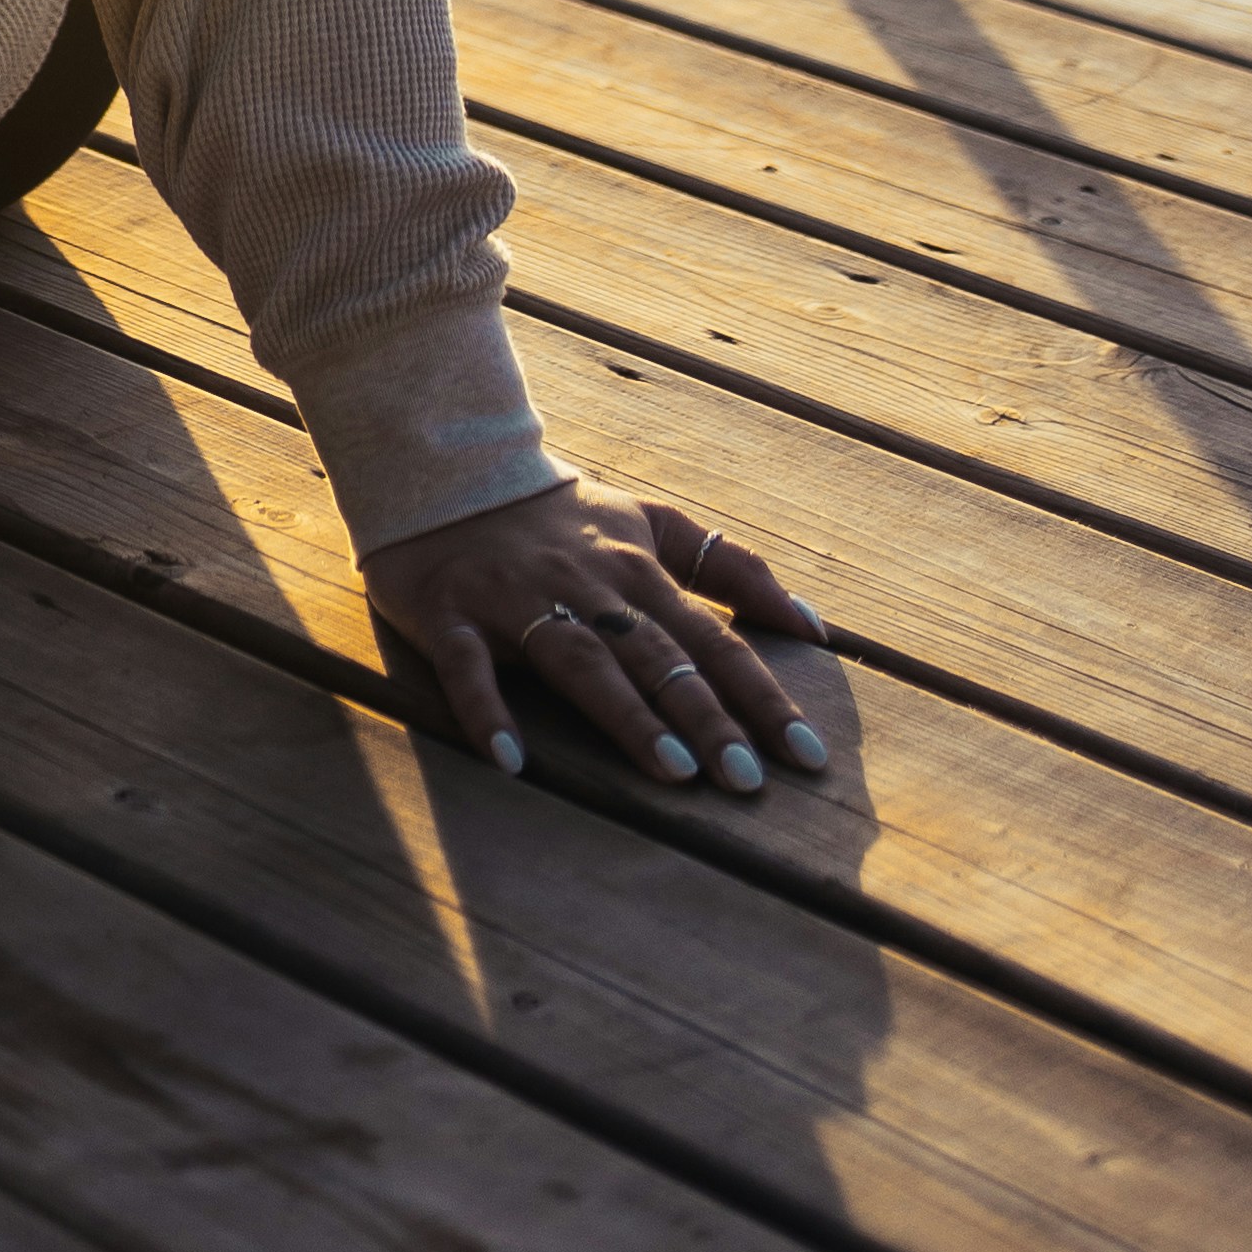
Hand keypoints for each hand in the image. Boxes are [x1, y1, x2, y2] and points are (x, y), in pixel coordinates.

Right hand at [358, 478, 832, 792]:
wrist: (441, 470)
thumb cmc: (556, 515)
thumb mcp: (646, 522)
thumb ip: (726, 566)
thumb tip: (811, 625)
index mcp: (634, 567)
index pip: (712, 639)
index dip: (762, 695)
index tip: (808, 755)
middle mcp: (583, 584)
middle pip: (655, 654)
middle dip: (705, 715)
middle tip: (748, 781)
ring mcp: (515, 600)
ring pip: (581, 660)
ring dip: (628, 714)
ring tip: (675, 773)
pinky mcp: (449, 614)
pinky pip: (468, 668)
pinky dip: (487, 711)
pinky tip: (511, 762)